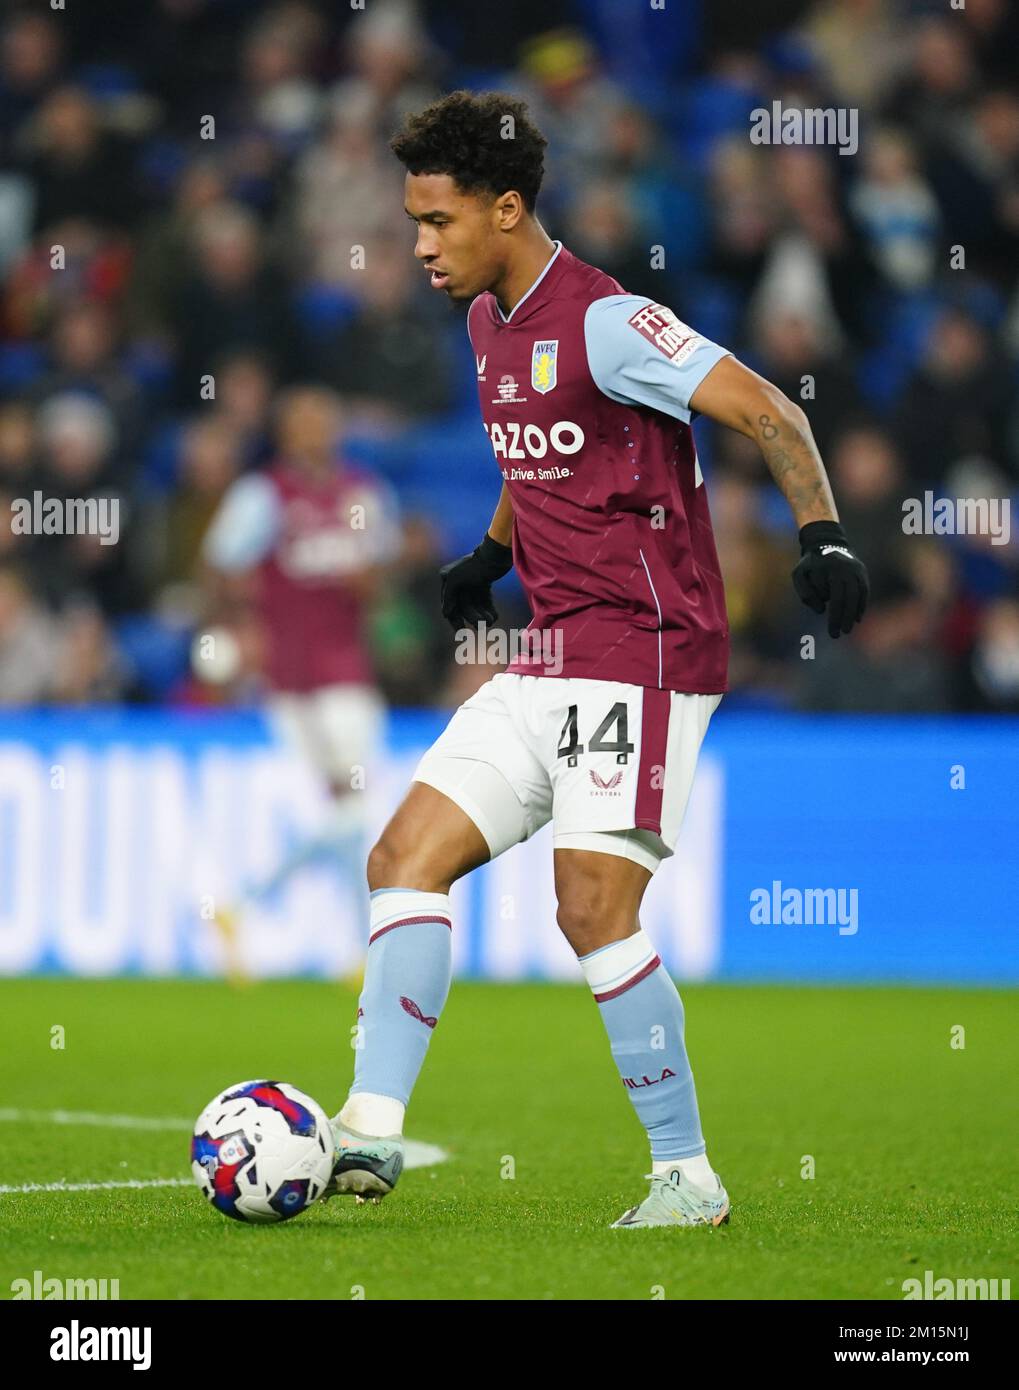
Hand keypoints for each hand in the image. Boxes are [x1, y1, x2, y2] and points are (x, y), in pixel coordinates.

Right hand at [439, 532, 512, 630]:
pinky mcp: (484, 584)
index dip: (454, 620)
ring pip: (475, 606)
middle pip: (463, 607)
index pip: (449, 605)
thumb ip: (449, 595)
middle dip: (472, 617)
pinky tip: (495, 617)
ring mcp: (471, 584)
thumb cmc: (476, 565)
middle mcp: (458, 582)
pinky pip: (484, 601)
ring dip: (482, 615)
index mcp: (447, 579)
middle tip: (483, 625)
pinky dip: (488, 609)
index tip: (461, 632)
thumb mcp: (457, 578)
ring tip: (491, 621)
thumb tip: (445, 614)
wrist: (497, 554)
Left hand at [792, 521, 868, 637]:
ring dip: (853, 614)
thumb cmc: (810, 565)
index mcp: (826, 568)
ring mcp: (855, 569)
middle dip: (842, 617)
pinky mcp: (862, 571)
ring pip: (857, 594)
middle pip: (846, 597)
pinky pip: (864, 591)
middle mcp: (844, 568)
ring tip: (848, 629)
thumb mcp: (799, 575)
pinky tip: (857, 619)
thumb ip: (805, 593)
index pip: (829, 594)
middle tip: (838, 634)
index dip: (831, 614)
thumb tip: (821, 611)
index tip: (829, 628)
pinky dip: (861, 605)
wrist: (827, 542)